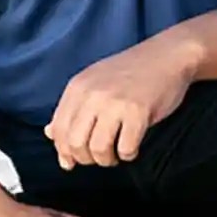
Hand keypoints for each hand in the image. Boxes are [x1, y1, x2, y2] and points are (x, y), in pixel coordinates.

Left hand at [44, 36, 196, 169]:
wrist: (167, 55)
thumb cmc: (131, 72)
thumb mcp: (94, 84)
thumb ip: (72, 109)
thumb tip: (49, 135)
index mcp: (78, 87)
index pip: (58, 130)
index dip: (64, 151)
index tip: (73, 161)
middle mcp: (92, 94)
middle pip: (75, 144)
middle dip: (86, 159)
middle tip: (100, 156)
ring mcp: (114, 103)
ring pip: (98, 150)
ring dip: (107, 159)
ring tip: (116, 153)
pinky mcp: (138, 111)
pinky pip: (125, 148)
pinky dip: (128, 155)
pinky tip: (132, 147)